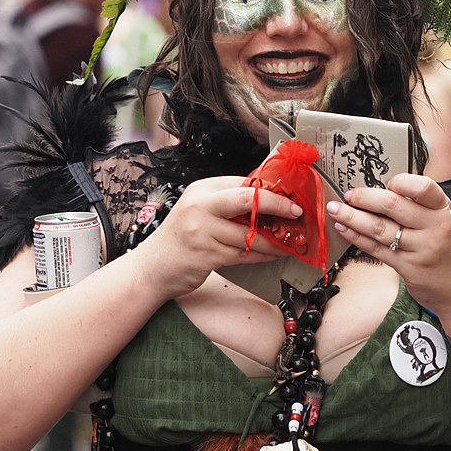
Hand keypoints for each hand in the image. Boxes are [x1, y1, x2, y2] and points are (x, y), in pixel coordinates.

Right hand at [133, 175, 292, 299]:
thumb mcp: (199, 211)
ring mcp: (203, 230)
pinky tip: (271, 255)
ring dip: (274, 241)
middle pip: (250, 199)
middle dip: (279, 205)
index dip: (272, 191)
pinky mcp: (207, 254)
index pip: (245, 183)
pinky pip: (244, 254)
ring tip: (288, 243)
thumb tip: (267, 201)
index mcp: (203, 190)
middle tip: (298, 213)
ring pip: (251, 233)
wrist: (153, 267)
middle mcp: (202, 206)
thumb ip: (227, 204)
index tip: (292, 199)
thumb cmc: (180, 239)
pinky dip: (261, 256)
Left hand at [325, 174, 450, 327]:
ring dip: (353, 217)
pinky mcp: (407, 267)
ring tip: (335, 209)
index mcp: (443, 209)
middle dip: (365, 198)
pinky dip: (356, 237)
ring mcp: (420, 249)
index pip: (423, 187)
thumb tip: (384, 187)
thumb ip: (420, 204)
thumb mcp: (444, 220)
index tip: (385, 182)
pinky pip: (376, 248)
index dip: (400, 182)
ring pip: (380, 229)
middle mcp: (434, 227)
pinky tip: (343, 228)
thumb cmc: (448, 249)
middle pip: (393, 206)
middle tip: (349, 194)